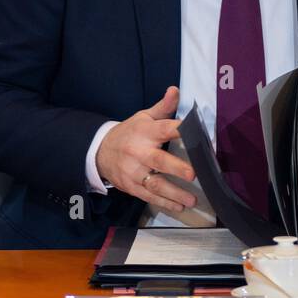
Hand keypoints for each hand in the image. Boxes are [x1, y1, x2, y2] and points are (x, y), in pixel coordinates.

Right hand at [94, 86, 196, 211]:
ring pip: (155, 184)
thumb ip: (163, 107)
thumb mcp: (143, 117)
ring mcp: (134, 172)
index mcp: (145, 132)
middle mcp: (139, 152)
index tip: (198, 135)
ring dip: (174, 193)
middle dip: (177, 168)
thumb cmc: (130, 132)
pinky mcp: (131, 186)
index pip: (165, 129)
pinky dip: (164, 202)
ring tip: (192, 199)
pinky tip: (179, 206)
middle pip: (159, 161)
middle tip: (194, 174)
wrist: (100, 151)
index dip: (181, 131)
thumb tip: (175, 90)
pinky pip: (149, 196)